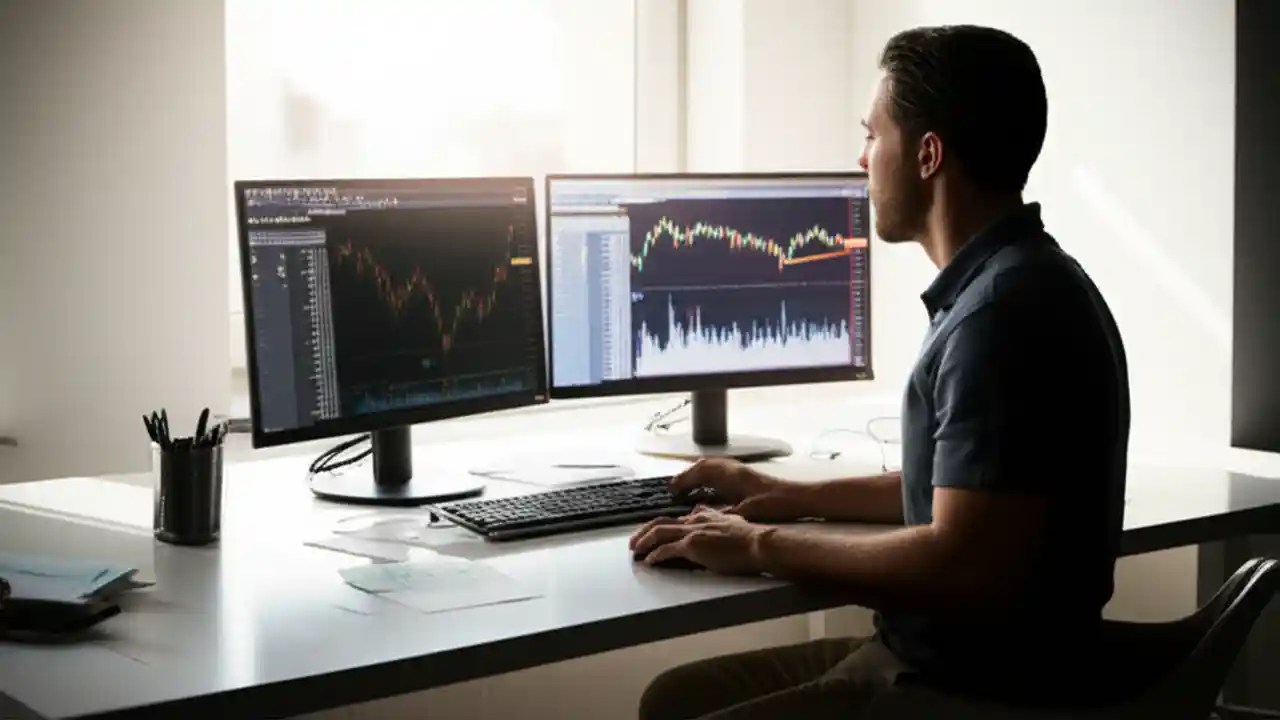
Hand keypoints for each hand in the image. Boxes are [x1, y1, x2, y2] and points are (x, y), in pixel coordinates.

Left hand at [629, 506, 771, 575]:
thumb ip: (717, 518)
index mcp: (704, 516)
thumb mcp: (732, 521)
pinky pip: (667, 550)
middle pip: (661, 522)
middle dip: (644, 531)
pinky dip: (655, 555)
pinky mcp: (693, 545)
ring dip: (644, 541)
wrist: (759, 543)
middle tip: (634, 542)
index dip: (662, 526)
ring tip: (636, 550)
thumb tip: (707, 516)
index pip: (676, 519)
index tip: (653, 532)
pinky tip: (650, 561)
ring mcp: (693, 532)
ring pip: (659, 532)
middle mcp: (695, 521)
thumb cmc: (750, 538)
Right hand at [672, 458, 809, 521]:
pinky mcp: (746, 475)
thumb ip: (720, 514)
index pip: (699, 472)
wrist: (797, 498)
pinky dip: (709, 476)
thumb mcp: (742, 513)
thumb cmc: (773, 505)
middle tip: (674, 488)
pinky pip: (721, 470)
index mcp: (729, 475)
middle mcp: (732, 468)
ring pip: (712, 466)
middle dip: (687, 476)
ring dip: (697, 475)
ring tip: (687, 487)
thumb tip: (699, 517)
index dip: (683, 481)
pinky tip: (710, 488)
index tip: (672, 490)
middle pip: (702, 465)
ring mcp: (740, 470)